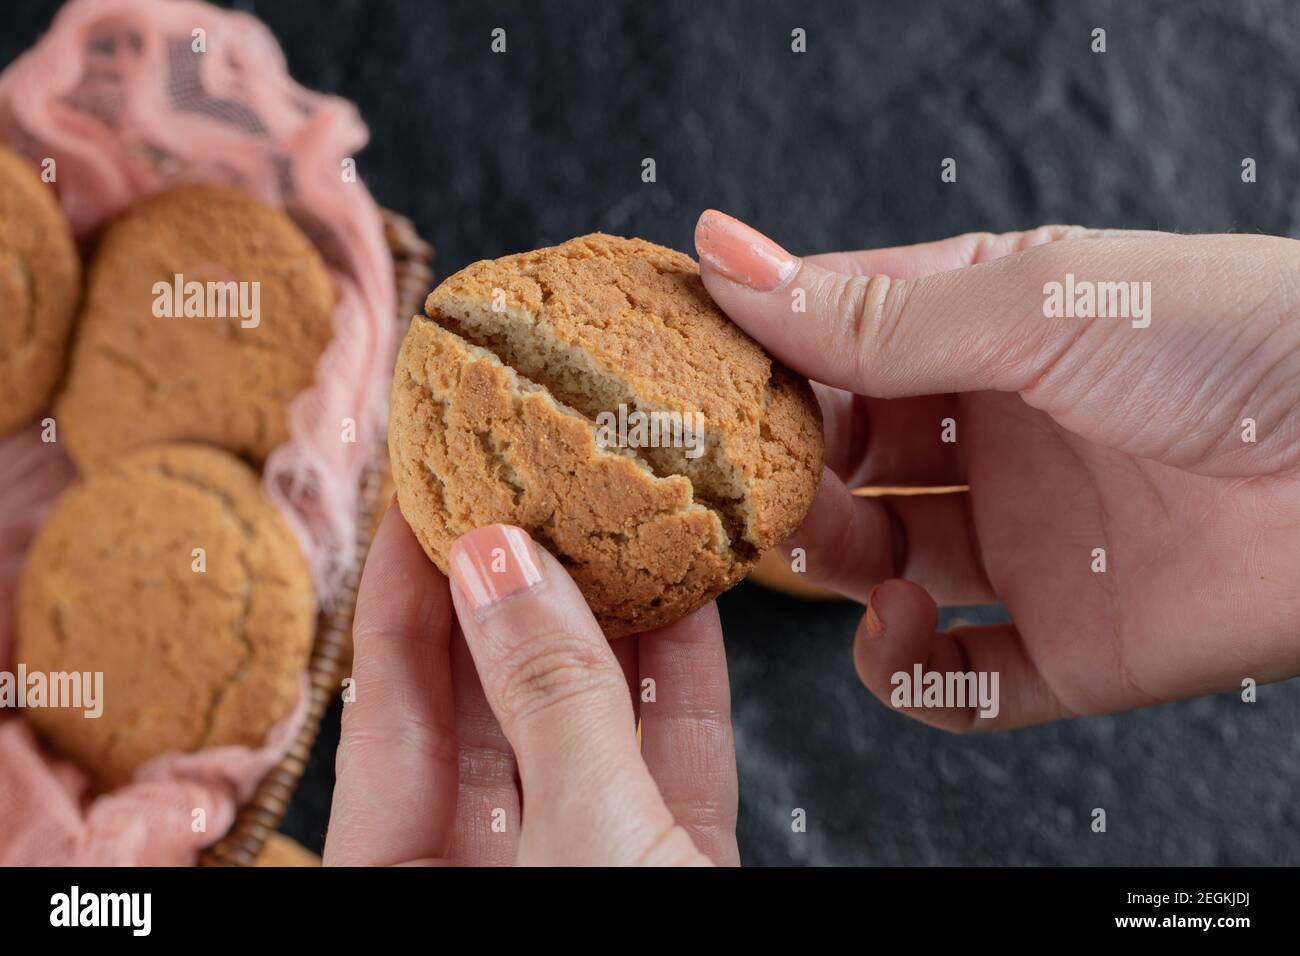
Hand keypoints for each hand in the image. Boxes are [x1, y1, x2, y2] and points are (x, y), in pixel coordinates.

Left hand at [323, 503, 737, 865]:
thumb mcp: (582, 836)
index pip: (383, 711)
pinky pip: (671, 763)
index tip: (419, 493)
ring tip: (610, 521)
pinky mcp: (673, 867)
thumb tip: (503, 560)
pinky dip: (681, 685)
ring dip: (609, 626)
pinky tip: (690, 599)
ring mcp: (584, 866)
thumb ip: (550, 702)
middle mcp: (490, 868)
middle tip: (524, 485)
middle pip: (486, 706)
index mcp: (412, 879)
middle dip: (510, 591)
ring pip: (585, 727)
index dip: (397, 593)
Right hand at [695, 210, 1299, 730]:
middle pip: (846, 468)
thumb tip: (722, 253)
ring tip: (837, 550)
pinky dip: (903, 672)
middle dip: (791, 477)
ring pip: (880, 571)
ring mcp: (1032, 548)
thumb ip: (871, 308)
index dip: (762, 365)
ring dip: (834, 568)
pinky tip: (901, 631)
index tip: (688, 383)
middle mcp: (999, 443)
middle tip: (752, 483)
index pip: (837, 350)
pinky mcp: (1071, 647)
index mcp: (986, 339)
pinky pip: (955, 682)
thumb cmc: (1238, 341)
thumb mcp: (1036, 304)